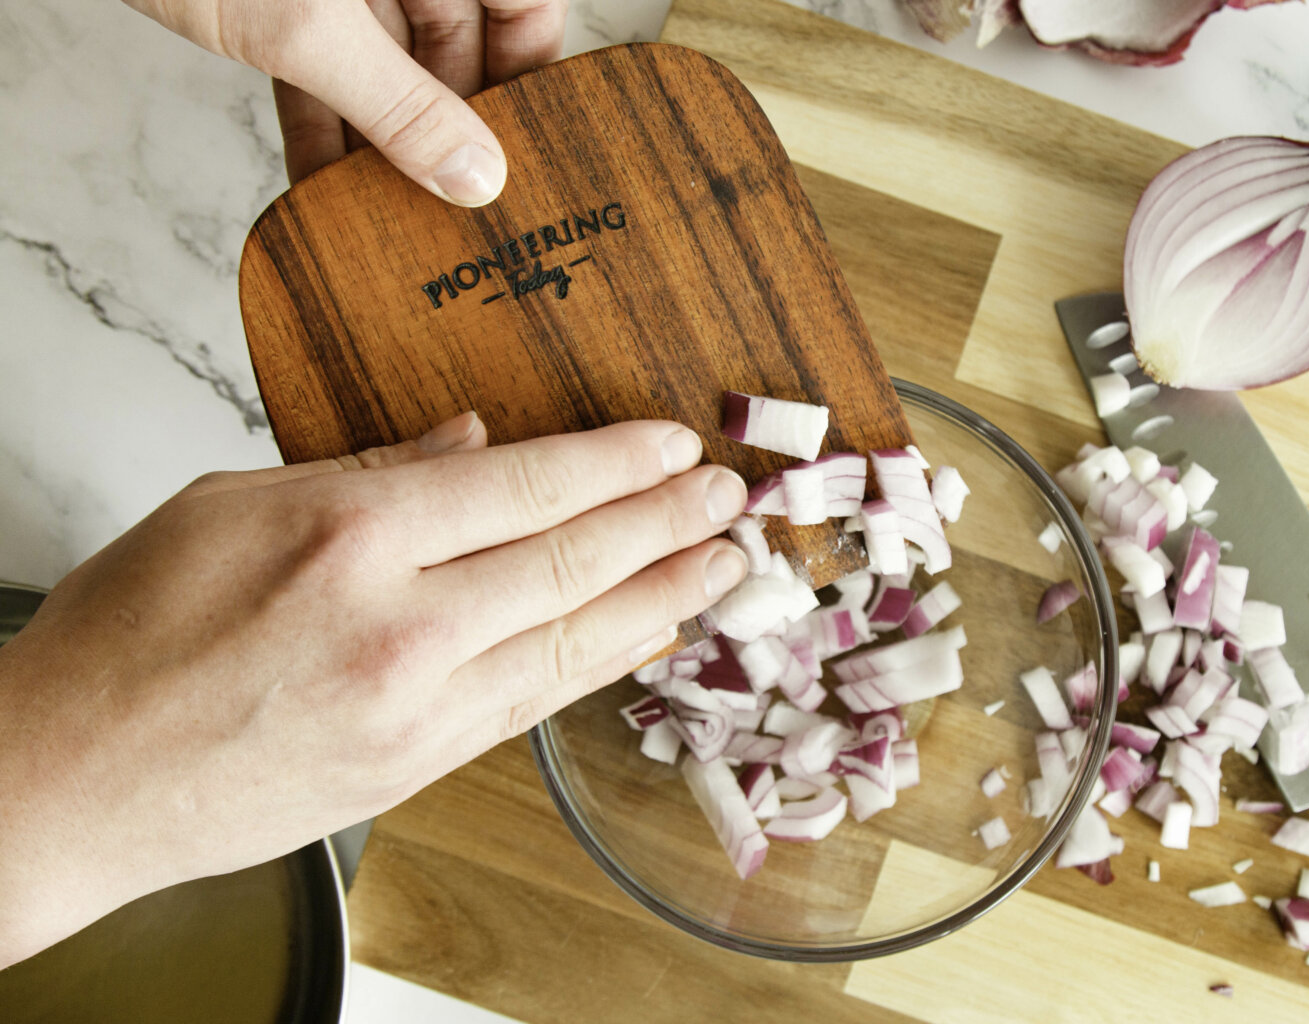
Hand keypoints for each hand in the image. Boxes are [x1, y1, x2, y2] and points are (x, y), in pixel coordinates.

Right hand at [0, 412, 748, 966]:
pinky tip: (650, 636)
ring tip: (724, 564)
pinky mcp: (420, 765)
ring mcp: (418, 704)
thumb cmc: (131, 636)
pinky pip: (539, 701)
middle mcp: (401, 620)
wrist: (72, 783)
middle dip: (668, 523)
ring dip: (664, 596)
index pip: (525, 483)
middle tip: (731, 499)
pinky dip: (604, 663)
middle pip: (573, 558)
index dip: (616, 461)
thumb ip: (368, 466)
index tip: (674, 445)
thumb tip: (471, 440)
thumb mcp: (232, 504)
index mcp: (350, 533)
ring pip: (575, 638)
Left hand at [122, 0, 569, 204]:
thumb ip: (397, 104)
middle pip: (459, 41)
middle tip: (459, 207)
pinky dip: (325, 118)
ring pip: (390, 61)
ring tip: (392, 215)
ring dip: (384, 138)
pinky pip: (325, 64)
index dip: (531, 80)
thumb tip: (474, 176)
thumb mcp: (308, 25)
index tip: (528, 158)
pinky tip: (325, 184)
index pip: (525, 8)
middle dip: (452, 126)